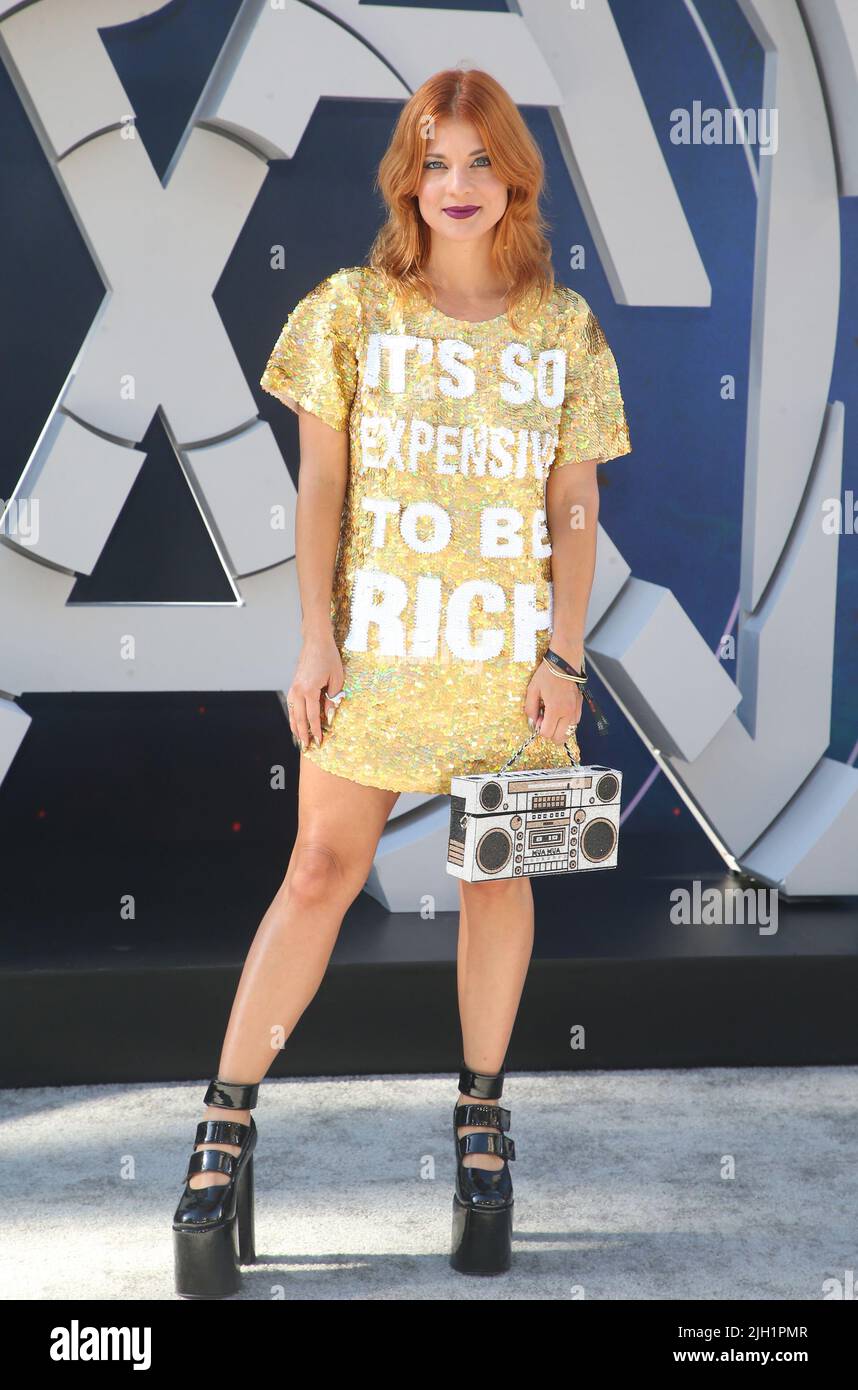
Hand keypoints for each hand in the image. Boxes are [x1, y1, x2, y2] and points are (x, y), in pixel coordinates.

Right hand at [287, 634, 344, 750]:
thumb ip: (332, 699)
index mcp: (309, 690)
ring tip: (299, 741)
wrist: (316, 641)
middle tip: (307, 748)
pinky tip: (295, 724)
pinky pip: (291, 705)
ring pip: (292, 713)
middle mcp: (298, 691)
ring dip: (295, 728)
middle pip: (299, 718)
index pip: (312, 717)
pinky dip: (292, 717)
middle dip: (303, 734)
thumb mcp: (337, 679)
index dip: (316, 731)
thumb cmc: (329, 658)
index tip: (319, 742)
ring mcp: (293, 688)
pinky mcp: (293, 685)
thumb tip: (328, 716)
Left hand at [524, 662, 582, 745]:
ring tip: (553, 715)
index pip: (547, 733)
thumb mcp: (532, 690)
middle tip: (545, 720)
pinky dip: (566, 723)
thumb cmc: (547, 674)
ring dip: (559, 729)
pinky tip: (560, 713)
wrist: (564, 662)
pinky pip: (574, 723)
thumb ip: (530, 708)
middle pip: (560, 738)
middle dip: (550, 733)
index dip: (540, 729)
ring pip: (569, 732)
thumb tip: (533, 722)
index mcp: (555, 709)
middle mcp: (568, 713)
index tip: (538, 719)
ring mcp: (576, 710)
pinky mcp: (580, 707)